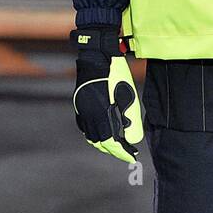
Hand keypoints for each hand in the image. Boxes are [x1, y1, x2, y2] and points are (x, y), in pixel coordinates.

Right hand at [71, 28, 143, 163]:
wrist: (97, 55)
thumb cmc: (116, 73)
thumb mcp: (128, 95)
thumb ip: (131, 119)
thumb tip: (133, 140)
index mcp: (100, 113)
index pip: (111, 142)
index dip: (122, 151)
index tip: (131, 157)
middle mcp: (88, 115)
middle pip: (100, 142)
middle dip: (114, 149)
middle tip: (127, 152)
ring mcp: (81, 110)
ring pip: (91, 135)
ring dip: (104, 143)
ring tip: (118, 145)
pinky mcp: (79, 104)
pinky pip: (85, 126)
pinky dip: (95, 133)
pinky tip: (103, 132)